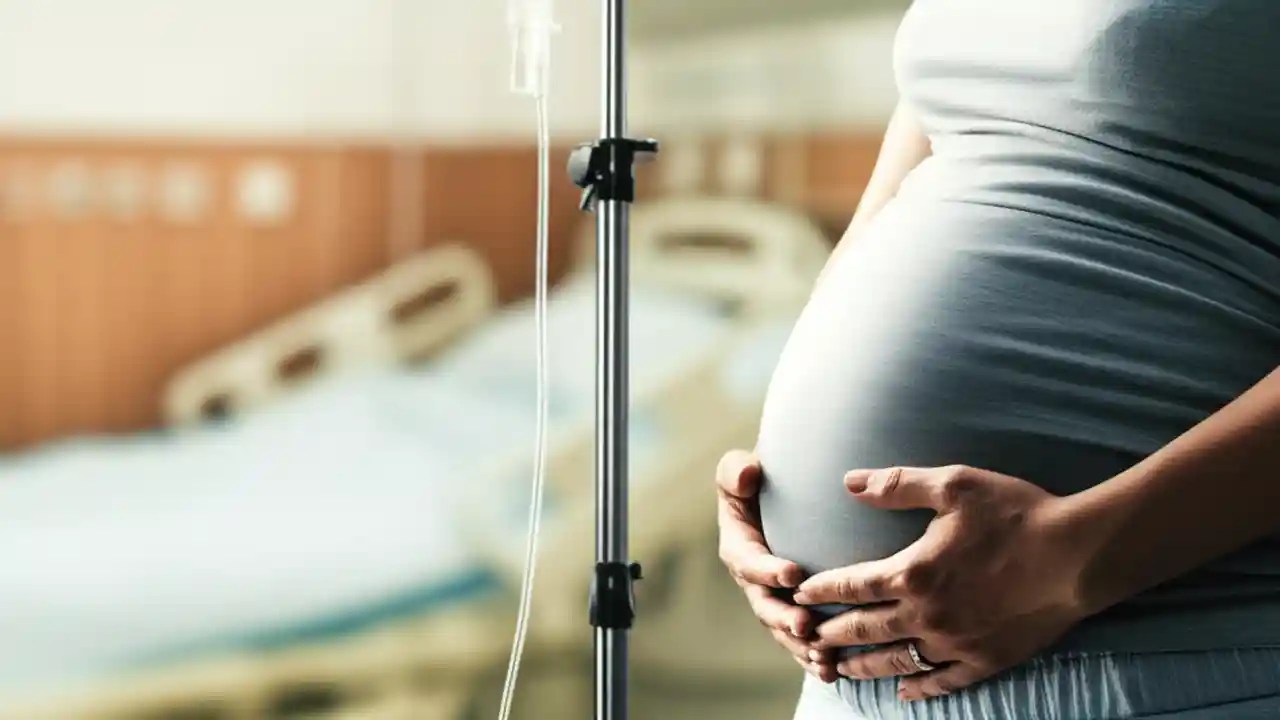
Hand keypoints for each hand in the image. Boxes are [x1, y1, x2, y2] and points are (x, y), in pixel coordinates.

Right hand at [716, 449, 838, 682]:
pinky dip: (813, 656)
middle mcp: (754, 577)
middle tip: (807, 626)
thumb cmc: (763, 478)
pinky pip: (800, 639)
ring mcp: (774, 597)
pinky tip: (832, 670)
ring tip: (824, 658)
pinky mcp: (794, 608)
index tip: (793, 572)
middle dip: (784, 618)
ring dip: (801, 645)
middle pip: (765, 604)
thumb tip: (745, 476)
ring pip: (784, 628)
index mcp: (739, 544)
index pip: (747, 560)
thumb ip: (735, 470)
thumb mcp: (739, 468)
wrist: (786, 492)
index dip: (767, 569)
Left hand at [792, 465, 1089, 700]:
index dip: (821, 590)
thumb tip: (848, 483)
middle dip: (830, 633)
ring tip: (840, 668)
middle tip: (805, 636)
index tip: (799, 594)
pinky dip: (919, 688)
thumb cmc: (1017, 513)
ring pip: (897, 662)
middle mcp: (927, 615)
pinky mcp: (987, 659)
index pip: (851, 586)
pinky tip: (904, 692)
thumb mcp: (954, 485)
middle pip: (864, 630)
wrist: (1080, 555)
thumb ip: (897, 484)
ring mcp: (957, 642)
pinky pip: (944, 680)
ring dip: (863, 666)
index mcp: (913, 572)